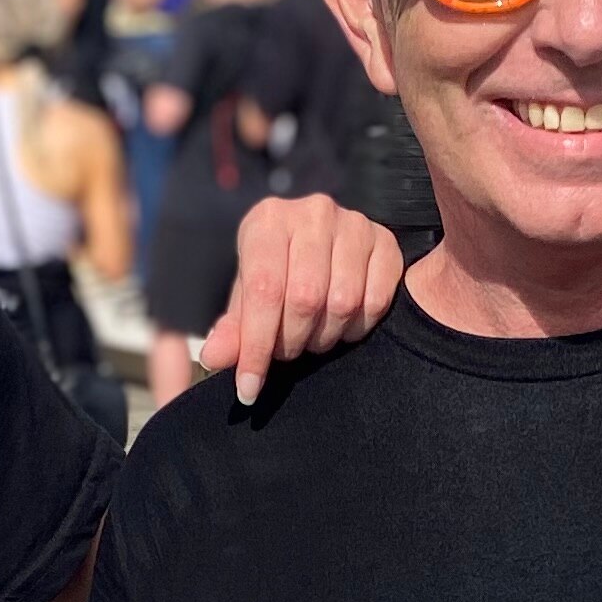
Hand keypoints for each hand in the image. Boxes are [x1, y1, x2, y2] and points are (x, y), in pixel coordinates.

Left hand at [200, 195, 406, 403]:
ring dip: (325, 337)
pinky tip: (342, 326)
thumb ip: (233, 329)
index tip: (249, 388)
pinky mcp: (386, 242)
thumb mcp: (249, 296)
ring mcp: (354, 224)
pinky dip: (356, 328)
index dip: (256, 346)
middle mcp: (313, 213)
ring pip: (343, 303)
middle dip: (292, 342)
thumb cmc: (278, 271)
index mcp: (268, 220)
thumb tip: (215, 358)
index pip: (263, 290)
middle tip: (287, 351)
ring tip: (313, 337)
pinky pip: (375, 301)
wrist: (321, 242)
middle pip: (305, 299)